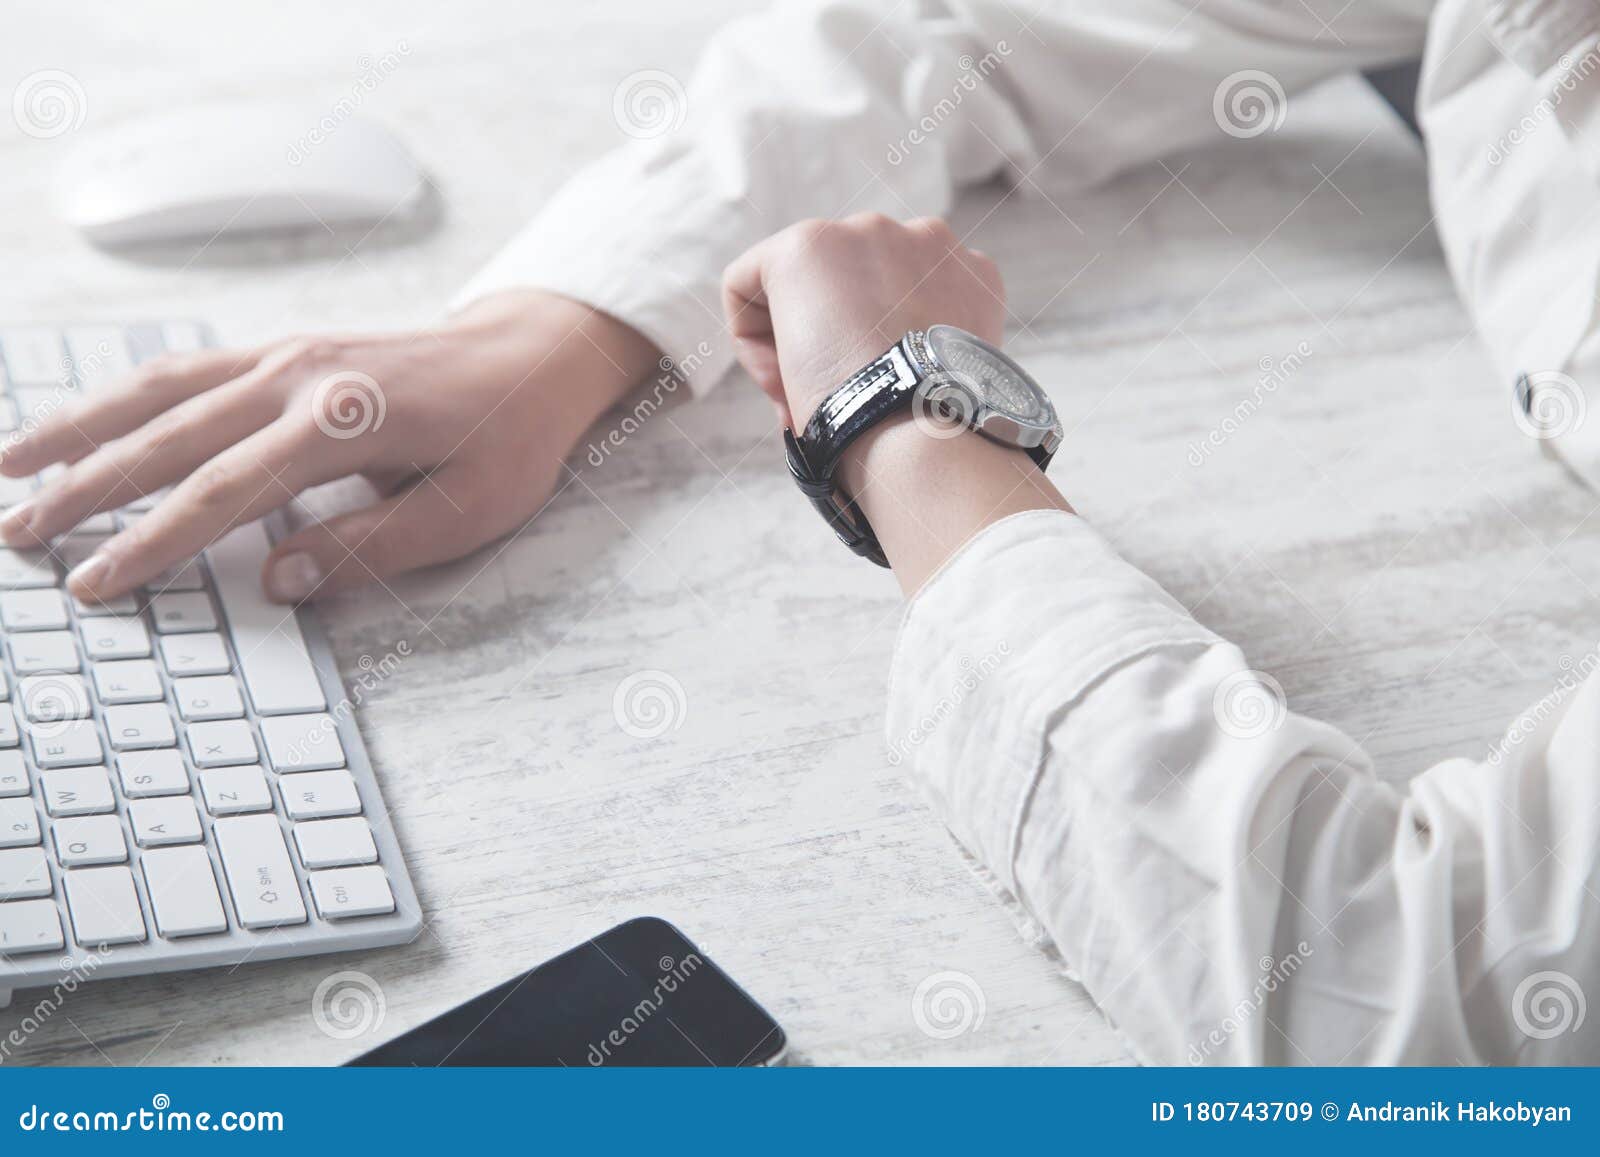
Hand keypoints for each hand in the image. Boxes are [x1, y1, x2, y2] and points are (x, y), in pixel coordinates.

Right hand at [0, 291, 657, 603]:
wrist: (534, 355)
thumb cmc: (511, 437)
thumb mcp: (466, 511)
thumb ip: (370, 547)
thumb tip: (275, 581)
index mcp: (344, 421)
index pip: (223, 493)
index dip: (153, 543)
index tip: (98, 585)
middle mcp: (301, 376)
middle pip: (168, 436)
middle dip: (84, 488)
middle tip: (18, 537)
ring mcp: (289, 353)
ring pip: (160, 389)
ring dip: (81, 429)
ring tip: (11, 470)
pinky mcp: (289, 348)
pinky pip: (189, 369)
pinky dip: (127, 396)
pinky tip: (89, 421)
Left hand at [722, 213, 1067, 592]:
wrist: (923, 428)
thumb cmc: (937, 430)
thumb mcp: (947, 379)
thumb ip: (924, 353)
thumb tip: (872, 376)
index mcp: (968, 275)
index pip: (899, 302)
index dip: (874, 357)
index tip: (871, 402)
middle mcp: (925, 239)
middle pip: (848, 290)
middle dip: (834, 346)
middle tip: (836, 406)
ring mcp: (865, 234)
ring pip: (799, 288)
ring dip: (796, 344)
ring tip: (810, 398)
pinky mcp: (806, 244)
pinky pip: (745, 284)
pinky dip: (748, 338)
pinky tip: (781, 380)